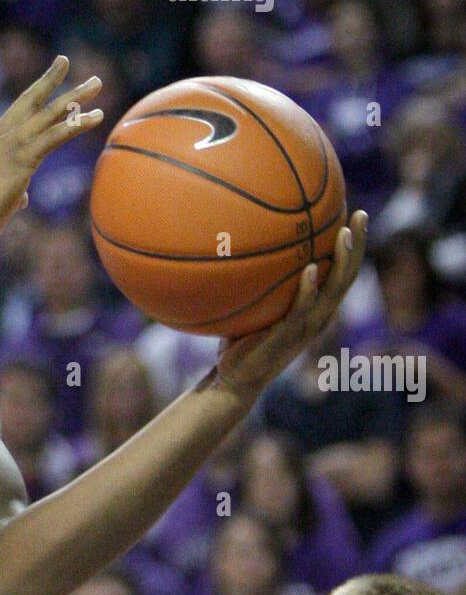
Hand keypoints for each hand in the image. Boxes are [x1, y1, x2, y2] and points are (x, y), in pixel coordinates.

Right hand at [0, 55, 102, 244]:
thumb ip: (12, 192)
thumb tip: (23, 199)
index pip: (15, 116)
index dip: (31, 100)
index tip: (44, 86)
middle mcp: (0, 135)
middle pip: (29, 99)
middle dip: (48, 79)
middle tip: (63, 60)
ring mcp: (13, 143)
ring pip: (49, 112)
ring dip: (75, 96)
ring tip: (97, 83)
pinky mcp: (24, 157)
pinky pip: (56, 135)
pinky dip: (77, 124)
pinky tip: (97, 116)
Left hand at [212, 211, 367, 405]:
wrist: (234, 380)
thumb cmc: (243, 341)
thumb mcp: (258, 307)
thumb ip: (263, 283)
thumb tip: (247, 244)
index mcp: (317, 309)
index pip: (343, 273)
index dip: (355, 246)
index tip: (356, 214)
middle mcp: (318, 318)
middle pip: (347, 278)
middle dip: (357, 246)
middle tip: (361, 215)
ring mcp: (305, 329)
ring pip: (332, 292)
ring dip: (341, 262)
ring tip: (344, 234)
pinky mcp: (286, 338)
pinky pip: (300, 311)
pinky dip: (307, 290)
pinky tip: (308, 269)